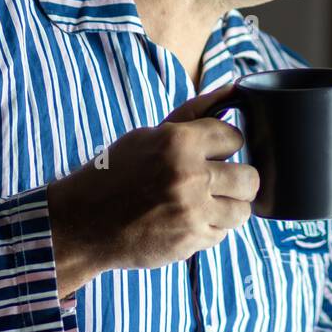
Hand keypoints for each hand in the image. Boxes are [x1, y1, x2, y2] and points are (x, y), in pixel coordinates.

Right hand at [46, 82, 258, 299]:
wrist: (82, 222)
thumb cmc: (117, 173)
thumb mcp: (149, 135)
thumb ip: (195, 113)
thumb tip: (233, 89)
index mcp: (179, 142)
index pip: (234, 137)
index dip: (225, 146)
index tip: (213, 153)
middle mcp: (189, 175)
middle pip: (249, 177)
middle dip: (235, 179)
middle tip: (215, 182)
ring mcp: (192, 211)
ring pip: (243, 209)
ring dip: (228, 207)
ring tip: (206, 204)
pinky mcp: (190, 241)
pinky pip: (223, 233)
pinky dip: (211, 229)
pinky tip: (189, 221)